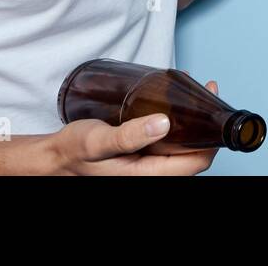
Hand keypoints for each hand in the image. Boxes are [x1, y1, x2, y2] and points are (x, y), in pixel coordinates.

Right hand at [41, 79, 223, 174]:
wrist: (55, 156)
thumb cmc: (73, 152)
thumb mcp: (97, 141)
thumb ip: (129, 135)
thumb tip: (164, 123)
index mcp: (146, 176)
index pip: (196, 163)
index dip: (211, 138)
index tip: (212, 106)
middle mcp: (152, 173)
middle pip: (194, 153)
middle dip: (205, 124)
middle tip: (205, 91)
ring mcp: (149, 165)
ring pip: (183, 145)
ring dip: (192, 121)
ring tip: (193, 91)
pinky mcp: (143, 154)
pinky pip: (169, 140)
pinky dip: (177, 121)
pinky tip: (173, 101)